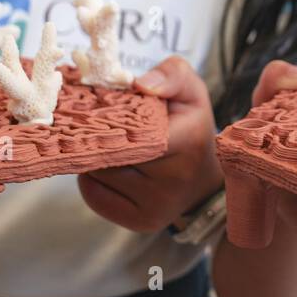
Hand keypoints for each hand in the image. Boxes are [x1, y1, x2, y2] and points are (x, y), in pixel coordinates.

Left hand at [78, 56, 223, 232]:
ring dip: (93, 156)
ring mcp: (156, 206)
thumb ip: (171, 74)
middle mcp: (172, 182)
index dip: (113, 118)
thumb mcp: (190, 90)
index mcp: (187, 143)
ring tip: (105, 144)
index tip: (102, 106)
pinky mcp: (140, 222)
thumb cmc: (191, 126)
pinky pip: (94, 196)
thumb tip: (141, 84)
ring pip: (99, 174)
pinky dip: (92, 178)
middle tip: (92, 122)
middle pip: (111, 153)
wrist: (203, 178)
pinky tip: (106, 166)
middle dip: (98, 136)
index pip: (136, 132)